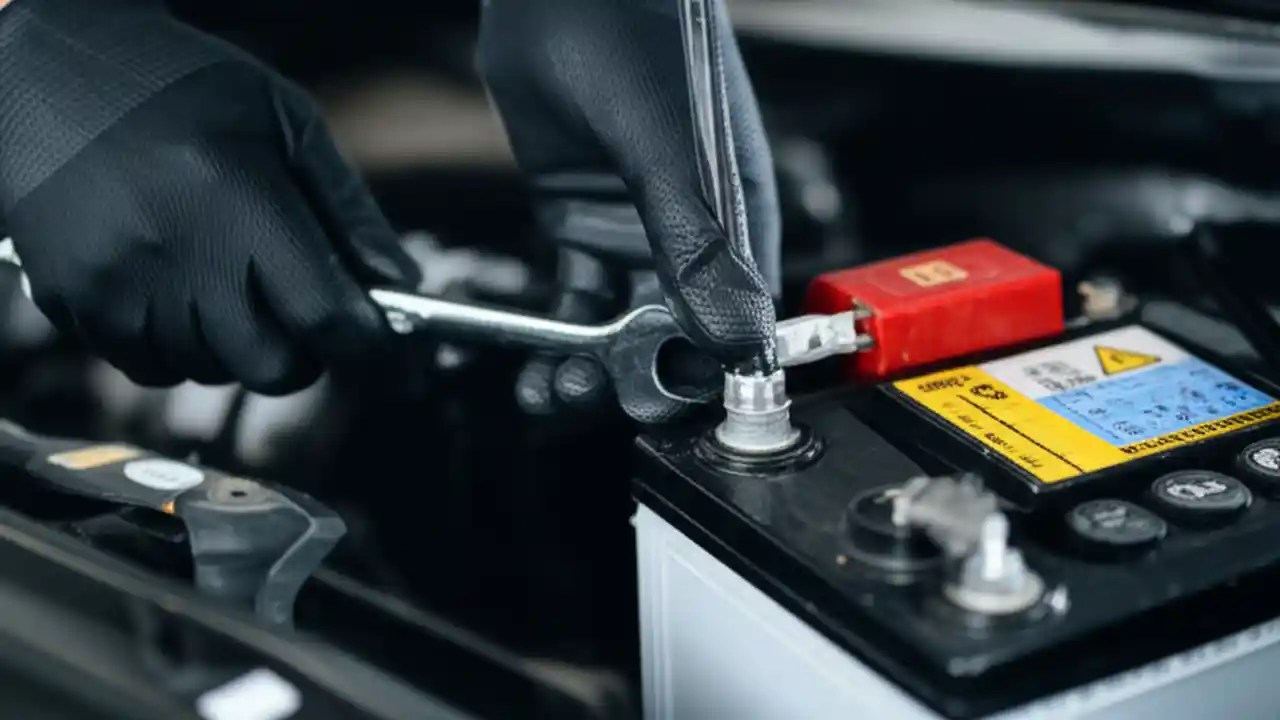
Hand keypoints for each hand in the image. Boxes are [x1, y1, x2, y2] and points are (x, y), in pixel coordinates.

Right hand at [0, 0, 419, 393]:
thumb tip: (399, 284)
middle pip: (272, 368)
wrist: (48, 71)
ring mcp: (121, 287)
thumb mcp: (285, 123)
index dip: (365, 345)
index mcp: (243, 204)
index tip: (376, 345)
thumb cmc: (179, 87)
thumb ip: (348, 209)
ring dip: (236, 347)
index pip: (326, 318)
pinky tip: (175, 292)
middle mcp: (181, 256)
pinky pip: (147, 368)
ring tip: (225, 281)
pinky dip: (175, 348)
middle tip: (300, 313)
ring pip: (211, 373)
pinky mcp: (76, 303)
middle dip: (303, 353)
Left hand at [478, 0, 780, 378]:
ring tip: (555, 394)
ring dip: (595, 363)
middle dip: (645, 372)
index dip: (718, 364)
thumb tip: (735, 338)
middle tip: (606, 401)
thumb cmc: (635, 33)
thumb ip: (695, 246)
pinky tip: (539, 362)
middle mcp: (695, 226)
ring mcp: (636, 225)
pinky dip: (559, 331)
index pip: (744, 308)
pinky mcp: (581, 219)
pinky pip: (576, 293)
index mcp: (740, 208)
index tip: (684, 406)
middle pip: (681, 325)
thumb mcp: (670, 149)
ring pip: (624, 320)